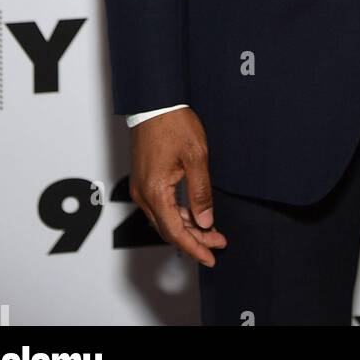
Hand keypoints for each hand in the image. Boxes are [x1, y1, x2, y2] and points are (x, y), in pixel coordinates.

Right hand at [129, 107, 226, 266]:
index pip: (175, 231)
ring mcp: (141, 187)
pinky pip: (160, 207)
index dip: (194, 248)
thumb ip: (201, 192)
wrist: (154, 102)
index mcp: (155, 191)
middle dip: (194, 239)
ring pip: (164, 219)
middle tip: (218, 242)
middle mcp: (143, 194)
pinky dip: (178, 214)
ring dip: (187, 227)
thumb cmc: (174, 124)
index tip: (211, 257)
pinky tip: (195, 214)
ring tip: (212, 231)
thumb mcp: (196, 157)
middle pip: (168, 229)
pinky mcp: (143, 180)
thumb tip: (206, 221)